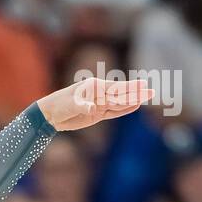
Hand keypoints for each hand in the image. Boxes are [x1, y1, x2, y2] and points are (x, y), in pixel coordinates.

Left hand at [38, 77, 153, 131]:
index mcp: (94, 87)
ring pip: (120, 103)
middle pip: (121, 94)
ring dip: (133, 100)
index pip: (115, 89)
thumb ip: (82, 105)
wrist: (50, 114)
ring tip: (148, 96)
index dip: (129, 88)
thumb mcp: (69, 105)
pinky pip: (114, 112)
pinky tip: (134, 106)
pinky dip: (124, 109)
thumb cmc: (59, 105)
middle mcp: (99, 94)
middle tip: (151, 90)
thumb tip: (93, 107)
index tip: (142, 86)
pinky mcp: (97, 114)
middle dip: (136, 92)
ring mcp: (99, 104)